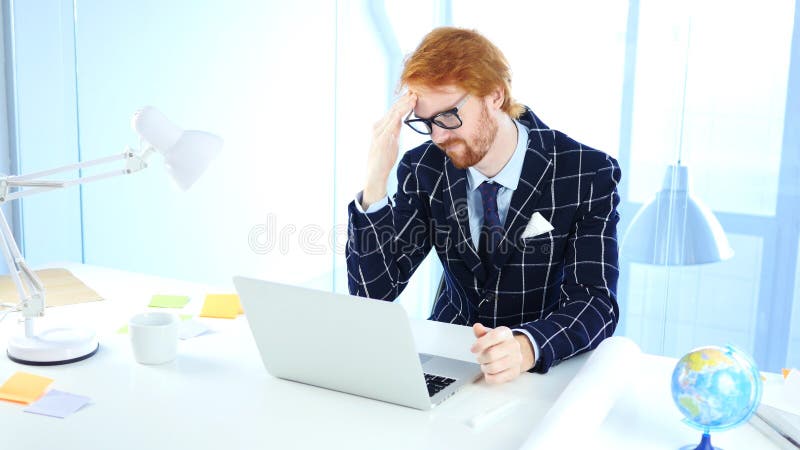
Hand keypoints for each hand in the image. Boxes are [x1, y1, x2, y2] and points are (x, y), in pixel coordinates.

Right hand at [362, 92, 416, 207]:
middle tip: (415, 89)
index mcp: (380, 126)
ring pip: (394, 112)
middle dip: (405, 99)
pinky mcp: (382, 137)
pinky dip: (402, 111)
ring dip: (405, 103)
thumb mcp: (391, 142)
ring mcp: (379, 131)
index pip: (393, 111)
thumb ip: (394, 131)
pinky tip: (409, 106)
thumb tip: (400, 122)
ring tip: (415, 95)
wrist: (375, 174)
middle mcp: (378, 126)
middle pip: (393, 108)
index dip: (403, 102)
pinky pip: (394, 120)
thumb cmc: (383, 160)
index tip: (413, 94)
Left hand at [471, 323, 534, 383]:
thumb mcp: (489, 335)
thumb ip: (481, 332)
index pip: (494, 336)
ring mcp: (516, 359)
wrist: (513, 353)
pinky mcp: (515, 372)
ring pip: (493, 367)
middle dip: (481, 358)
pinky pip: (497, 379)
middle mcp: (514, 345)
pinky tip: (490, 372)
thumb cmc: (497, 344)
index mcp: (506, 333)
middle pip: (491, 354)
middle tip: (480, 358)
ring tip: (485, 365)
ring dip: (484, 368)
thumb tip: (476, 327)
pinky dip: (489, 377)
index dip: (481, 344)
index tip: (473, 349)